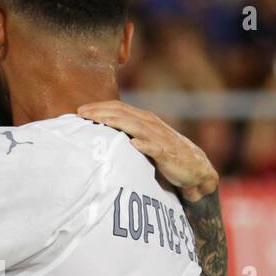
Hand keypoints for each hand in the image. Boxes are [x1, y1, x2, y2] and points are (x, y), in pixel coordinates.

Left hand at [78, 100, 218, 200]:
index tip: (80, 111)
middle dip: (101, 112)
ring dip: (116, 123)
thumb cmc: (165, 154)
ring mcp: (159, 138)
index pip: (119, 108)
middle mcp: (151, 124)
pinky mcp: (167, 154)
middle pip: (123, 113)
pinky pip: (155, 148)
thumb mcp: (144, 140)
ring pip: (135, 126)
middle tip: (81, 113)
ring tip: (99, 121)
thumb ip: (127, 133)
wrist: (194, 168)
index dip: (99, 107)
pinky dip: (144, 144)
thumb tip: (101, 132)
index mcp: (144, 119)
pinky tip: (133, 143)